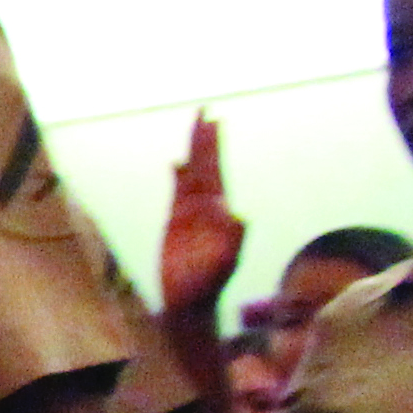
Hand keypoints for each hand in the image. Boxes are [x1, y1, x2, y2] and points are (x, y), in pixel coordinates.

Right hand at [156, 112, 244, 329]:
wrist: (191, 301)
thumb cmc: (209, 284)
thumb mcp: (226, 261)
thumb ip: (232, 238)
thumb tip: (235, 214)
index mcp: (220, 210)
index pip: (215, 169)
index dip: (213, 146)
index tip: (213, 121)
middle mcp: (207, 206)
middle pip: (205, 164)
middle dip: (204, 139)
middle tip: (205, 111)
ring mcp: (191, 212)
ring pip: (192, 174)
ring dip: (193, 151)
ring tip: (195, 128)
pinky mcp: (176, 221)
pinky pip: (177, 191)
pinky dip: (178, 176)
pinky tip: (176, 163)